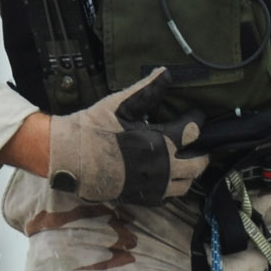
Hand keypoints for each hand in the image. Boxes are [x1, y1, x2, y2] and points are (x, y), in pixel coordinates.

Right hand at [44, 69, 208, 203]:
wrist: (69, 157)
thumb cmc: (93, 128)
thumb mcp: (121, 104)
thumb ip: (147, 90)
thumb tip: (165, 72)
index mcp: (159, 142)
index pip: (193, 132)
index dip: (197, 121)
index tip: (196, 115)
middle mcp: (161, 167)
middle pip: (198, 165)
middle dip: (202, 153)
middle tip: (199, 145)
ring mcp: (152, 185)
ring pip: (185, 185)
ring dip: (189, 173)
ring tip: (184, 162)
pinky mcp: (141, 198)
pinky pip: (167, 197)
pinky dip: (172, 187)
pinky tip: (167, 177)